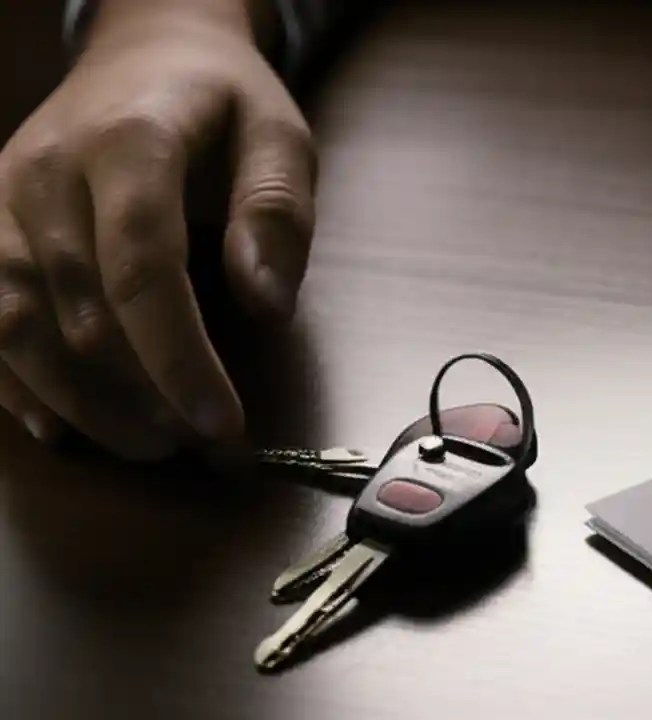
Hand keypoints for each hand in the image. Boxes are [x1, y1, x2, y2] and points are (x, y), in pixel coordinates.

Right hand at [0, 2, 314, 457]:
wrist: (143, 58)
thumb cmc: (220, 106)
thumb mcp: (278, 138)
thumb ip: (275, 214)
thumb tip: (266, 306)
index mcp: (127, 145)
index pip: (142, 268)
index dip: (178, 357)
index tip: (222, 423)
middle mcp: (45, 174)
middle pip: (78, 311)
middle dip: (141, 396)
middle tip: (202, 447)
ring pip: (17, 327)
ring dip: (82, 404)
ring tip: (150, 446)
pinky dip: (19, 386)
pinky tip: (66, 428)